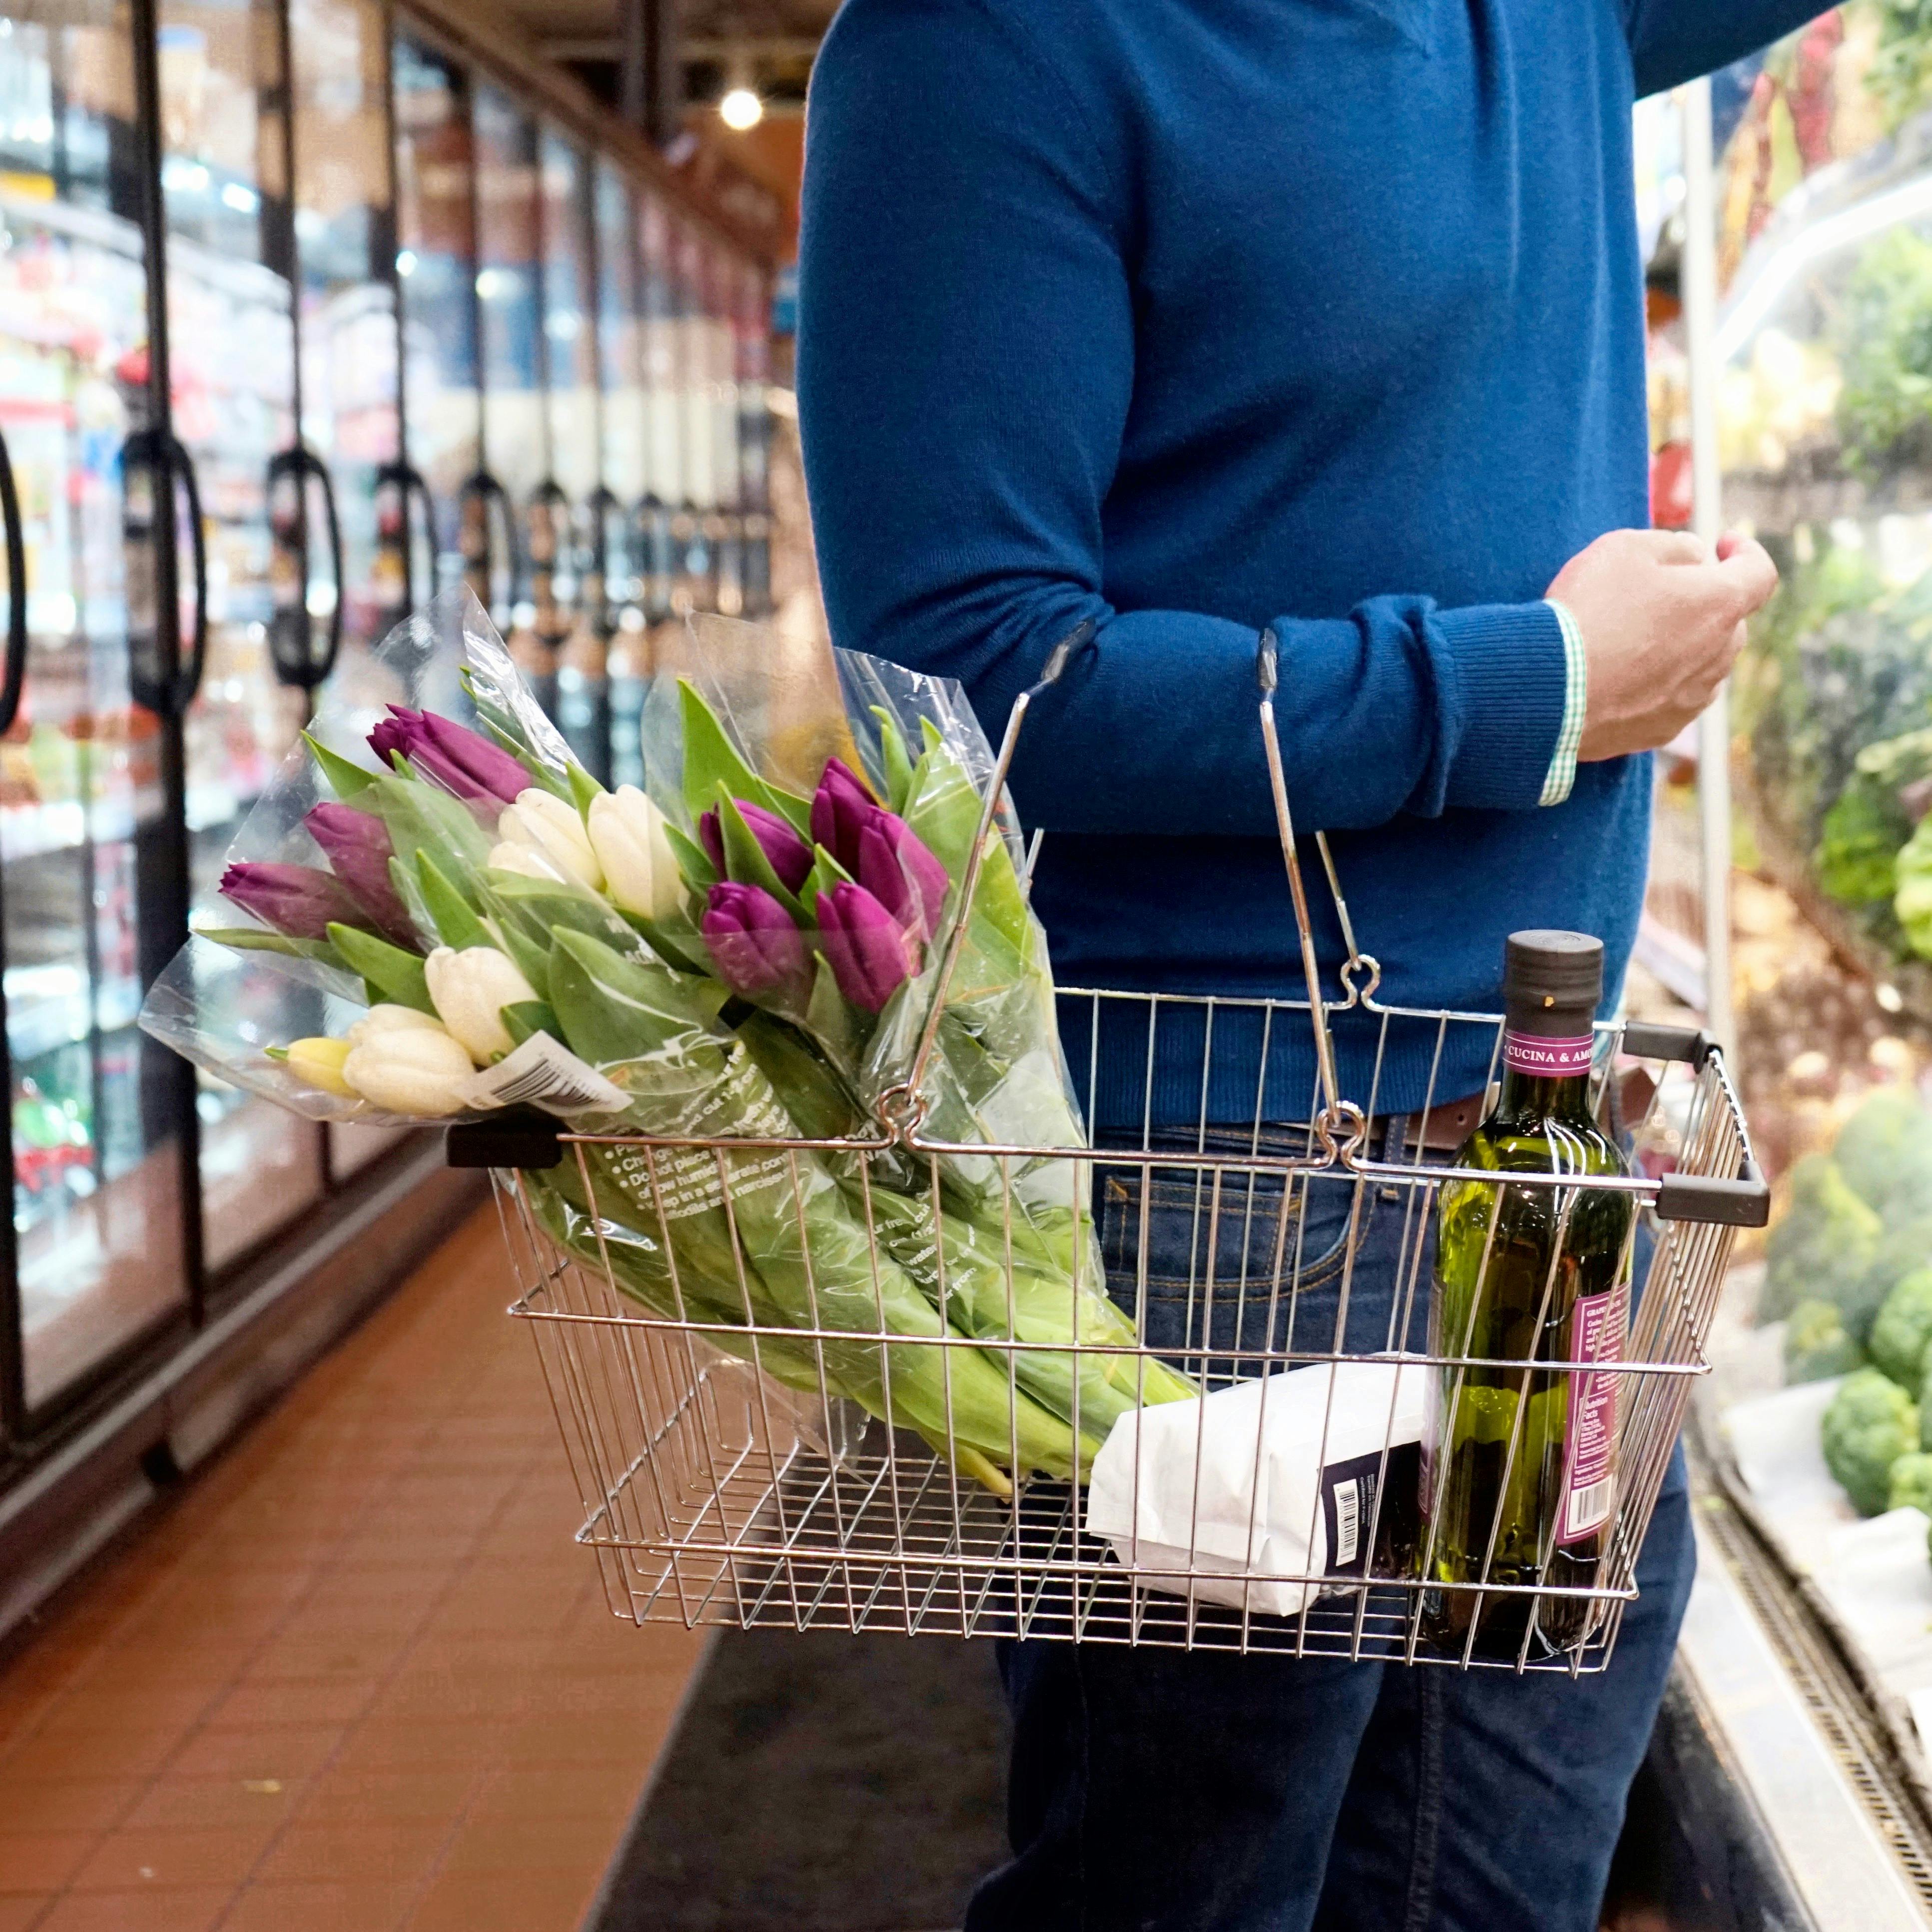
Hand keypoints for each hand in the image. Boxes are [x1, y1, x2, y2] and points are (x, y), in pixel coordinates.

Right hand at [1547, 528, 1778, 763]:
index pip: (1759, 573)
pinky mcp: (1662, 730)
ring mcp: (1692, 699)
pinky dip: (1658, 683)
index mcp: (1719, 605)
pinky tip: (1620, 676)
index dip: (1745, 552)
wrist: (1546, 688)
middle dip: (1705, 603)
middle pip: (1729, 622)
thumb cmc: (1586, 610)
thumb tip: (1693, 556)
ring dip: (1683, 646)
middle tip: (1661, 593)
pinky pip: (1674, 699)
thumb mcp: (1625, 548)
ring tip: (1634, 639)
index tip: (1723, 545)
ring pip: (1705, 664)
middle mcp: (1718, 656)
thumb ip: (1672, 546)